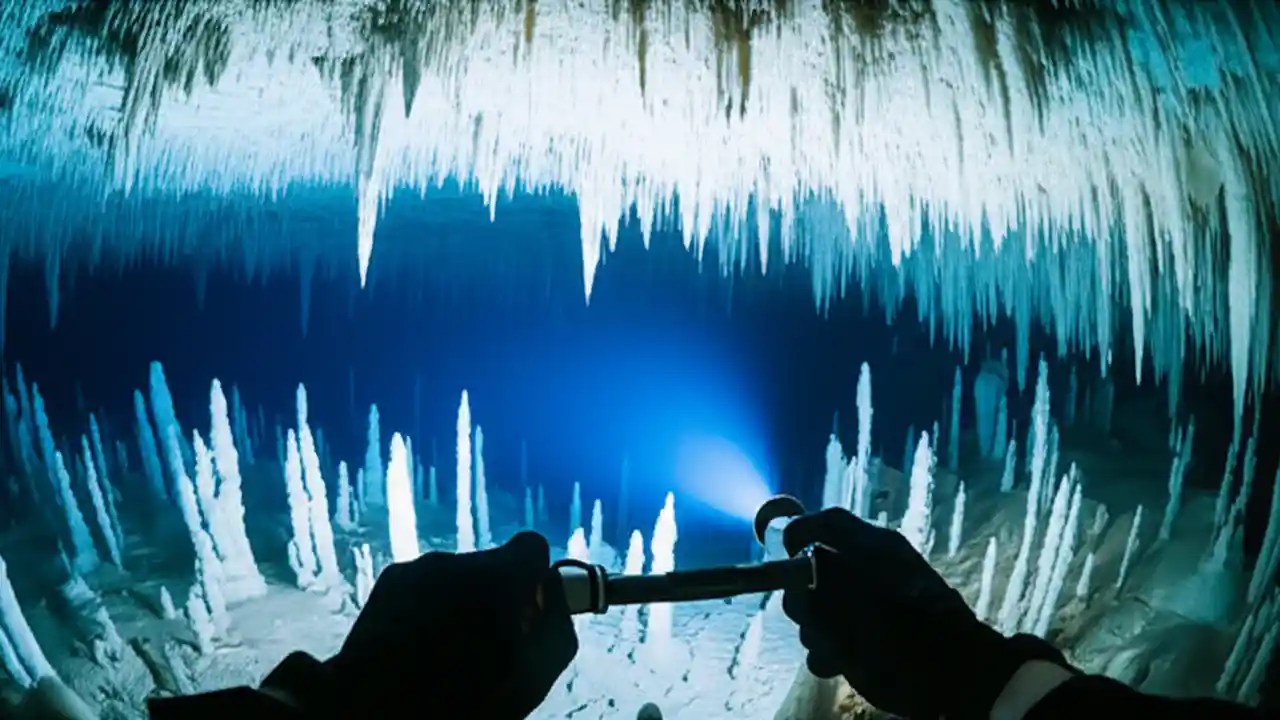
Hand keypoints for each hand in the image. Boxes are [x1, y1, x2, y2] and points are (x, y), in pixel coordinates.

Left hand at [327, 532, 577, 717]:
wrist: (374, 707)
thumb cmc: (462, 700)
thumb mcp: (532, 679)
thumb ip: (557, 627)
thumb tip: (555, 594)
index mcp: (500, 578)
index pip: (533, 546)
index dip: (535, 578)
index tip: (528, 611)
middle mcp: (459, 560)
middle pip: (495, 564)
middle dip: (497, 595)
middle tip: (487, 643)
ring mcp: (419, 567)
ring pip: (458, 576)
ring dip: (462, 603)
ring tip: (447, 651)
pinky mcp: (390, 580)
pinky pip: (426, 585)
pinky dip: (429, 608)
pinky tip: (418, 646)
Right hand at [781, 508, 1038, 717]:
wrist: (954, 676)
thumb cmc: (904, 632)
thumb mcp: (853, 604)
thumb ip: (816, 585)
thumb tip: (793, 577)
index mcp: (872, 548)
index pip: (827, 523)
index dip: (799, 531)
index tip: (781, 552)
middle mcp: (869, 570)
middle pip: (813, 569)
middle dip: (803, 597)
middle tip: (810, 617)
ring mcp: (871, 604)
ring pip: (820, 607)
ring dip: (816, 629)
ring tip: (833, 648)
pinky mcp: (872, 636)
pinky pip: (833, 636)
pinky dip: (829, 650)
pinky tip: (838, 663)